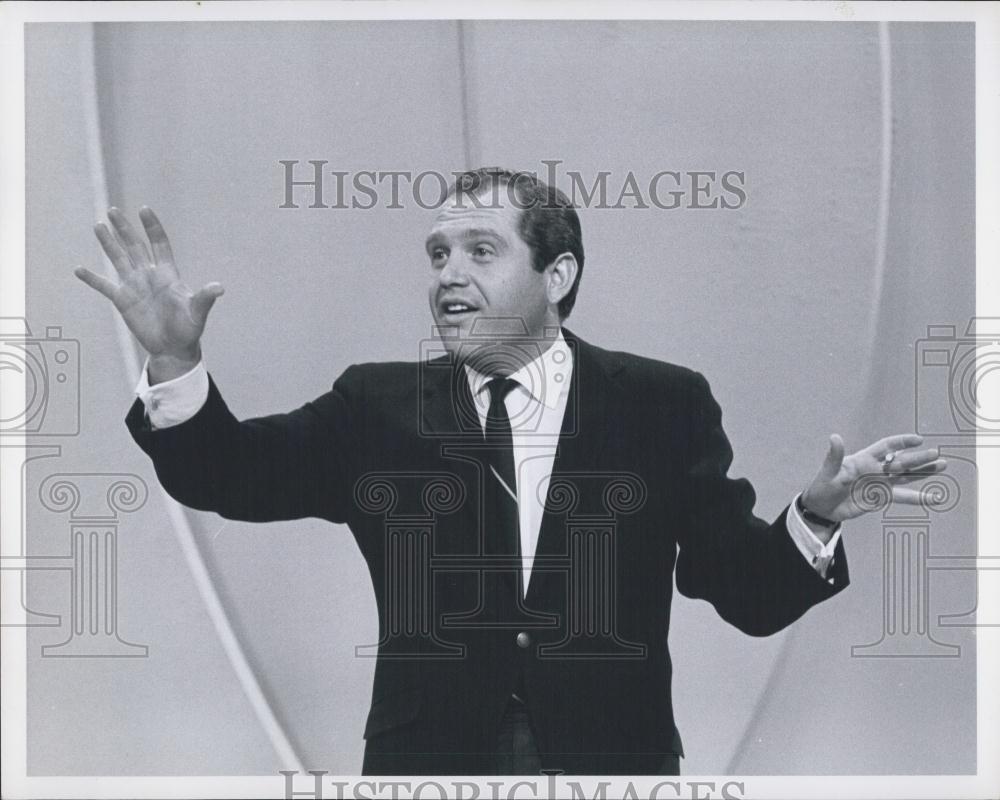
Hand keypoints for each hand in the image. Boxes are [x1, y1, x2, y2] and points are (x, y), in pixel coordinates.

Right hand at [75, 207, 223, 378]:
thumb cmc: (189, 329)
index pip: (159, 244)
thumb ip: (205, 298)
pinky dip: (92, 279)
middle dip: (125, 229)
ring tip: (98, 225)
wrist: (173, 348)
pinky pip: (104, 286)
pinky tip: (78, 269)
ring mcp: (134, 286)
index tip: (144, 209)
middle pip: (135, 246)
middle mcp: (149, 276)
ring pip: (119, 259)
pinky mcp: (123, 301)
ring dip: (108, 243)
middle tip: (114, 210)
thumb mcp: (197, 312)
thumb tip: (220, 288)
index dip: (152, 227)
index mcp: (167, 274)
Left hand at [801, 433, 947, 522]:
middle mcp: (876, 469)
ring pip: (907, 475)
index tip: (917, 440)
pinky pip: (904, 496)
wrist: (822, 508)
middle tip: (936, 454)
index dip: (901, 442)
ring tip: (943, 466)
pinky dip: (919, 497)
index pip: (885, 447)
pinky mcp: (882, 497)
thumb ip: (834, 456)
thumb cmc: (822, 486)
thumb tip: (835, 437)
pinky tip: (934, 497)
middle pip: (901, 461)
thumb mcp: (828, 472)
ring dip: (924, 471)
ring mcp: (881, 483)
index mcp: (863, 459)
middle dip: (918, 458)